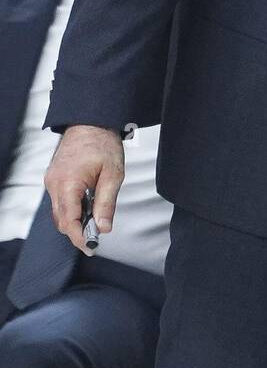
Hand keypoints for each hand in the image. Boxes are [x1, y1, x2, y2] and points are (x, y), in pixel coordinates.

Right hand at [44, 125, 124, 254]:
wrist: (90, 120)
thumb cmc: (103, 143)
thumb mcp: (113, 174)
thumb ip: (107, 203)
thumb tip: (103, 228)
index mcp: (68, 184)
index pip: (69, 221)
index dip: (79, 237)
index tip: (91, 247)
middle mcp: (54, 184)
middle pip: (62, 220)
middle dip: (77, 231)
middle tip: (96, 237)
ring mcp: (52, 181)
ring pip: (59, 212)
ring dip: (75, 220)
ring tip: (95, 221)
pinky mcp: (54, 178)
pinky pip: (60, 201)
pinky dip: (72, 209)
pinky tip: (87, 206)